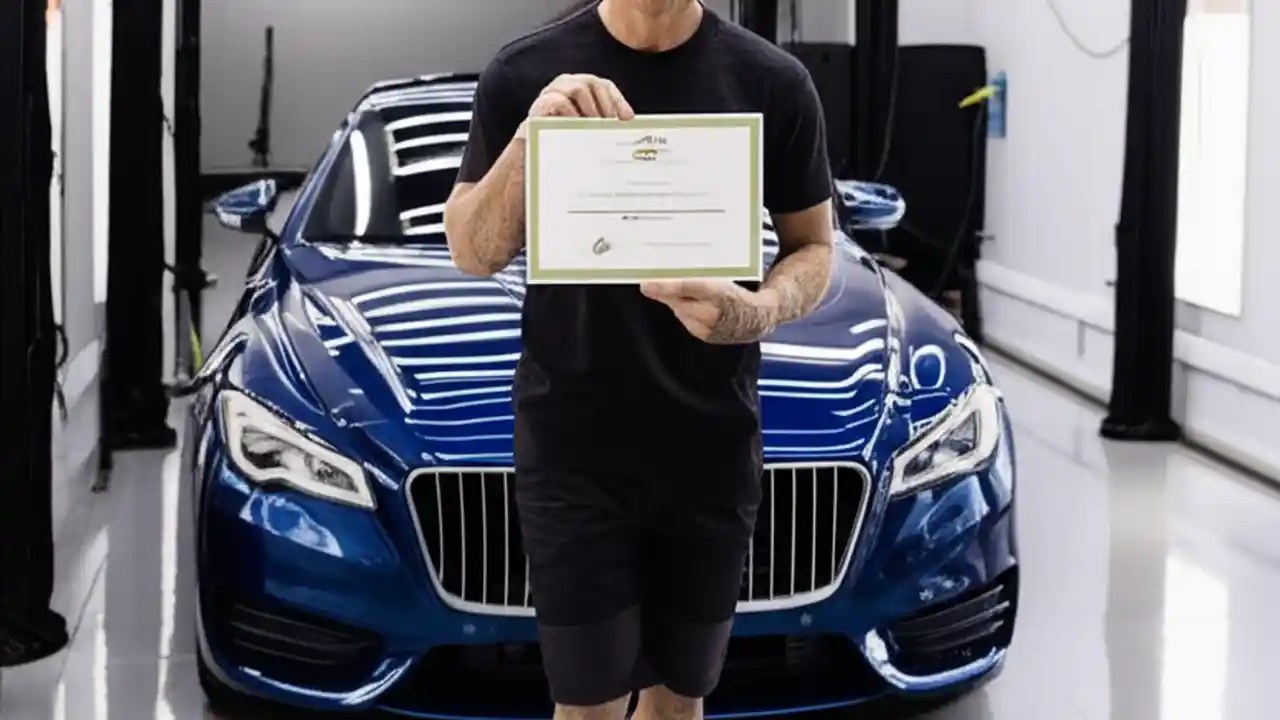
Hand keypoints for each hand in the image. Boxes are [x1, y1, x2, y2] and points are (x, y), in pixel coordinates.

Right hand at [517, 74, 635, 139]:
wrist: (531, 156)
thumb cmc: (561, 142)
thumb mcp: (585, 130)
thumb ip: (601, 124)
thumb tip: (627, 128)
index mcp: (580, 88)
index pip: (604, 86)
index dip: (618, 100)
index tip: (628, 119)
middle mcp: (566, 84)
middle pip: (593, 83)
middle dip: (607, 105)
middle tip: (612, 125)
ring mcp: (552, 91)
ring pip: (578, 88)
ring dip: (591, 109)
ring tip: (596, 128)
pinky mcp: (540, 104)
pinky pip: (559, 102)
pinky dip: (572, 114)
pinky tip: (577, 128)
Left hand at [640, 279, 778, 344]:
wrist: (756, 318)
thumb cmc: (737, 294)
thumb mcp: (719, 279)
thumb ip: (694, 278)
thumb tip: (668, 277)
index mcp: (717, 291)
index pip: (685, 287)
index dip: (664, 286)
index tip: (645, 285)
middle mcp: (712, 311)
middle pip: (678, 302)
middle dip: (670, 293)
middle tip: (663, 283)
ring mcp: (708, 327)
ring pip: (681, 312)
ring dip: (678, 304)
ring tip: (690, 297)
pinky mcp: (705, 337)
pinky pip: (686, 322)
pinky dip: (686, 314)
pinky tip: (694, 309)